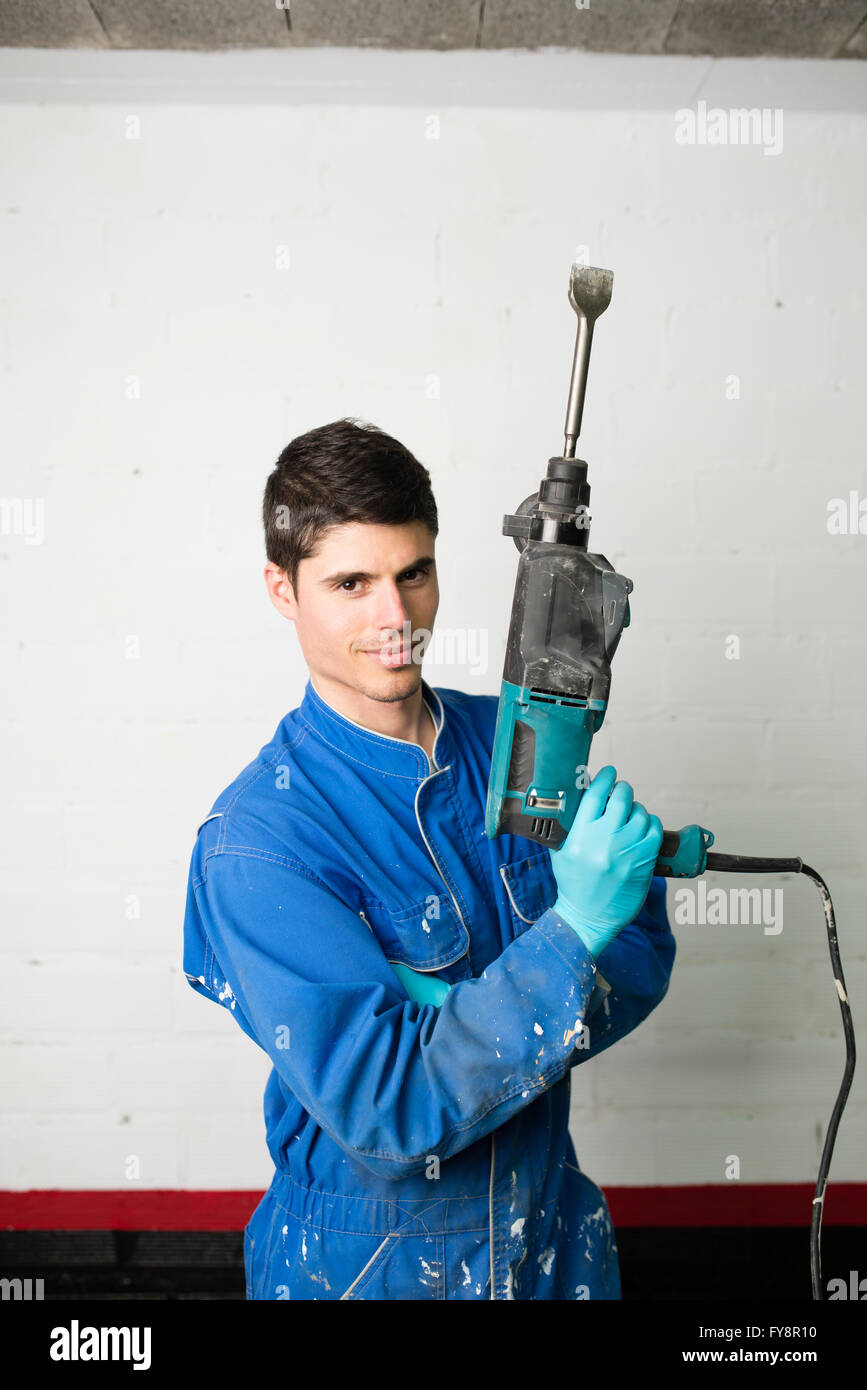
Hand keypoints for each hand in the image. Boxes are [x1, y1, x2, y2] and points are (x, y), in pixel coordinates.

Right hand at [551, 765, 662, 957]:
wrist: (588, 918)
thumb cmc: (574, 883)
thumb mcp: (562, 851)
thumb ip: (571, 824)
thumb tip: (585, 793)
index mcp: (579, 837)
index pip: (594, 795)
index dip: (604, 778)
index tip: (609, 772)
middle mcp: (603, 841)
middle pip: (621, 799)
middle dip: (623, 791)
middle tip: (621, 792)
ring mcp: (626, 851)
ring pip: (640, 813)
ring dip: (636, 810)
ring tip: (629, 817)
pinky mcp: (644, 861)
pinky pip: (654, 829)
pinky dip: (650, 824)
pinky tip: (642, 829)